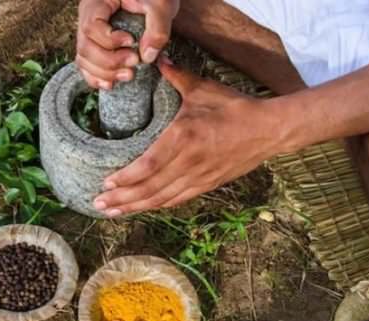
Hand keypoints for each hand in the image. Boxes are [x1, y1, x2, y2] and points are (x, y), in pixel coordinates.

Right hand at [76, 0, 179, 88]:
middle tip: (135, 62)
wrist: (152, 0)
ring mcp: (88, 35)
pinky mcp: (95, 47)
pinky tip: (112, 84)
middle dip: (109, 61)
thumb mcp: (161, 4)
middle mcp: (87, 18)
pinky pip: (86, 67)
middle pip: (85, 47)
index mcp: (97, 3)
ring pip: (84, 60)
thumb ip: (157, 27)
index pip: (91, 27)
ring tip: (129, 74)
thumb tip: (147, 56)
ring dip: (105, 73)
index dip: (109, 40)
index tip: (131, 41)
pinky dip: (96, 78)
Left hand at [93, 58, 285, 216]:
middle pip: (150, 188)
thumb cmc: (236, 108)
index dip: (126, 179)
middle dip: (122, 199)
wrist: (270, 130)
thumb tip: (157, 61)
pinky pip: (177, 200)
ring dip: (135, 207)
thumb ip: (176, 77)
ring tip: (112, 211)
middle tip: (98, 204)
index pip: (149, 165)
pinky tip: (141, 208)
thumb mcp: (203, 89)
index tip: (106, 182)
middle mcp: (190, 162)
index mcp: (185, 137)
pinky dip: (157, 205)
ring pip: (161, 199)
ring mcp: (199, 177)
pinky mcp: (207, 184)